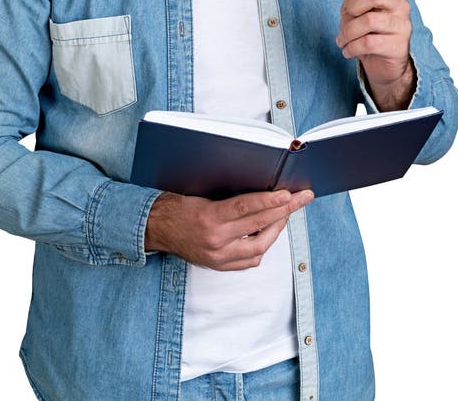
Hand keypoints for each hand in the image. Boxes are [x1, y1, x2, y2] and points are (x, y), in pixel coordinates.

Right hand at [145, 188, 312, 270]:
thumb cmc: (176, 205)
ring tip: (287, 213)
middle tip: (302, 198)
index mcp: (209, 218)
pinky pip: (250, 259)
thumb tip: (261, 190)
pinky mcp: (219, 266)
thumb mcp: (200, 194)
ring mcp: (218, 257)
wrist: (155, 228)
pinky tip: (267, 231)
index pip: (246, 208)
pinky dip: (262, 245)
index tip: (290, 194)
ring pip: (260, 247)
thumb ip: (229, 196)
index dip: (271, 201)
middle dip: (285, 211)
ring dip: (277, 229)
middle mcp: (215, 241)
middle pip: (259, 226)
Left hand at [336, 0, 415, 109]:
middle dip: (351, 5)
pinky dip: (352, 47)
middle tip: (344, 16)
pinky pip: (368, 43)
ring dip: (347, 31)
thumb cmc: (368, 29)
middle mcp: (399, 5)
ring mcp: (401, 26)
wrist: (382, 62)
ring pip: (368, 21)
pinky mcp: (397, 46)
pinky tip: (348, 50)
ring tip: (342, 39)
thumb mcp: (357, 4)